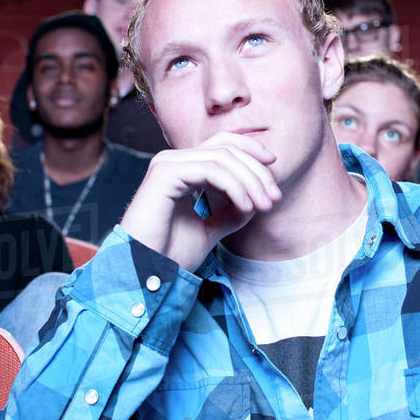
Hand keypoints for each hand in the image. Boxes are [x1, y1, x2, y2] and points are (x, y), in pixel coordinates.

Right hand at [120, 132, 281, 270]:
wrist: (145, 274)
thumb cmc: (169, 255)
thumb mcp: (209, 231)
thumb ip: (228, 214)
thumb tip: (253, 202)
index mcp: (181, 170)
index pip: (222, 145)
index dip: (251, 151)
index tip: (274, 172)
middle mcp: (172, 161)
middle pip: (226, 148)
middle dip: (257, 171)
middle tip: (274, 198)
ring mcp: (166, 164)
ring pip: (222, 157)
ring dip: (250, 181)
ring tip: (264, 205)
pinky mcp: (165, 173)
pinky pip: (210, 169)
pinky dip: (234, 186)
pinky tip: (246, 206)